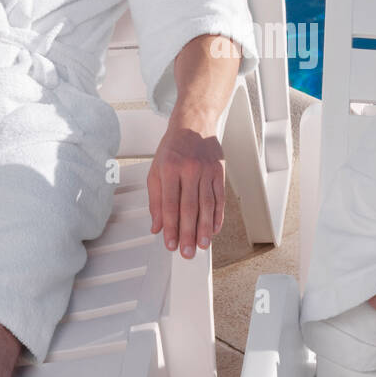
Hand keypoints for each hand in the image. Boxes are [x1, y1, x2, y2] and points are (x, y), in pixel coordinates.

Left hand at [147, 115, 225, 258]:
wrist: (194, 124)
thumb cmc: (173, 148)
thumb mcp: (156, 170)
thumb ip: (156, 200)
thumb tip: (157, 226)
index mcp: (169, 169)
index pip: (170, 204)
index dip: (170, 227)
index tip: (170, 244)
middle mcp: (189, 170)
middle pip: (189, 208)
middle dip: (188, 233)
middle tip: (188, 252)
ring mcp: (206, 171)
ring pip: (206, 205)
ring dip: (205, 228)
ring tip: (202, 245)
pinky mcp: (219, 172)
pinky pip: (219, 198)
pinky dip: (217, 216)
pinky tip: (214, 228)